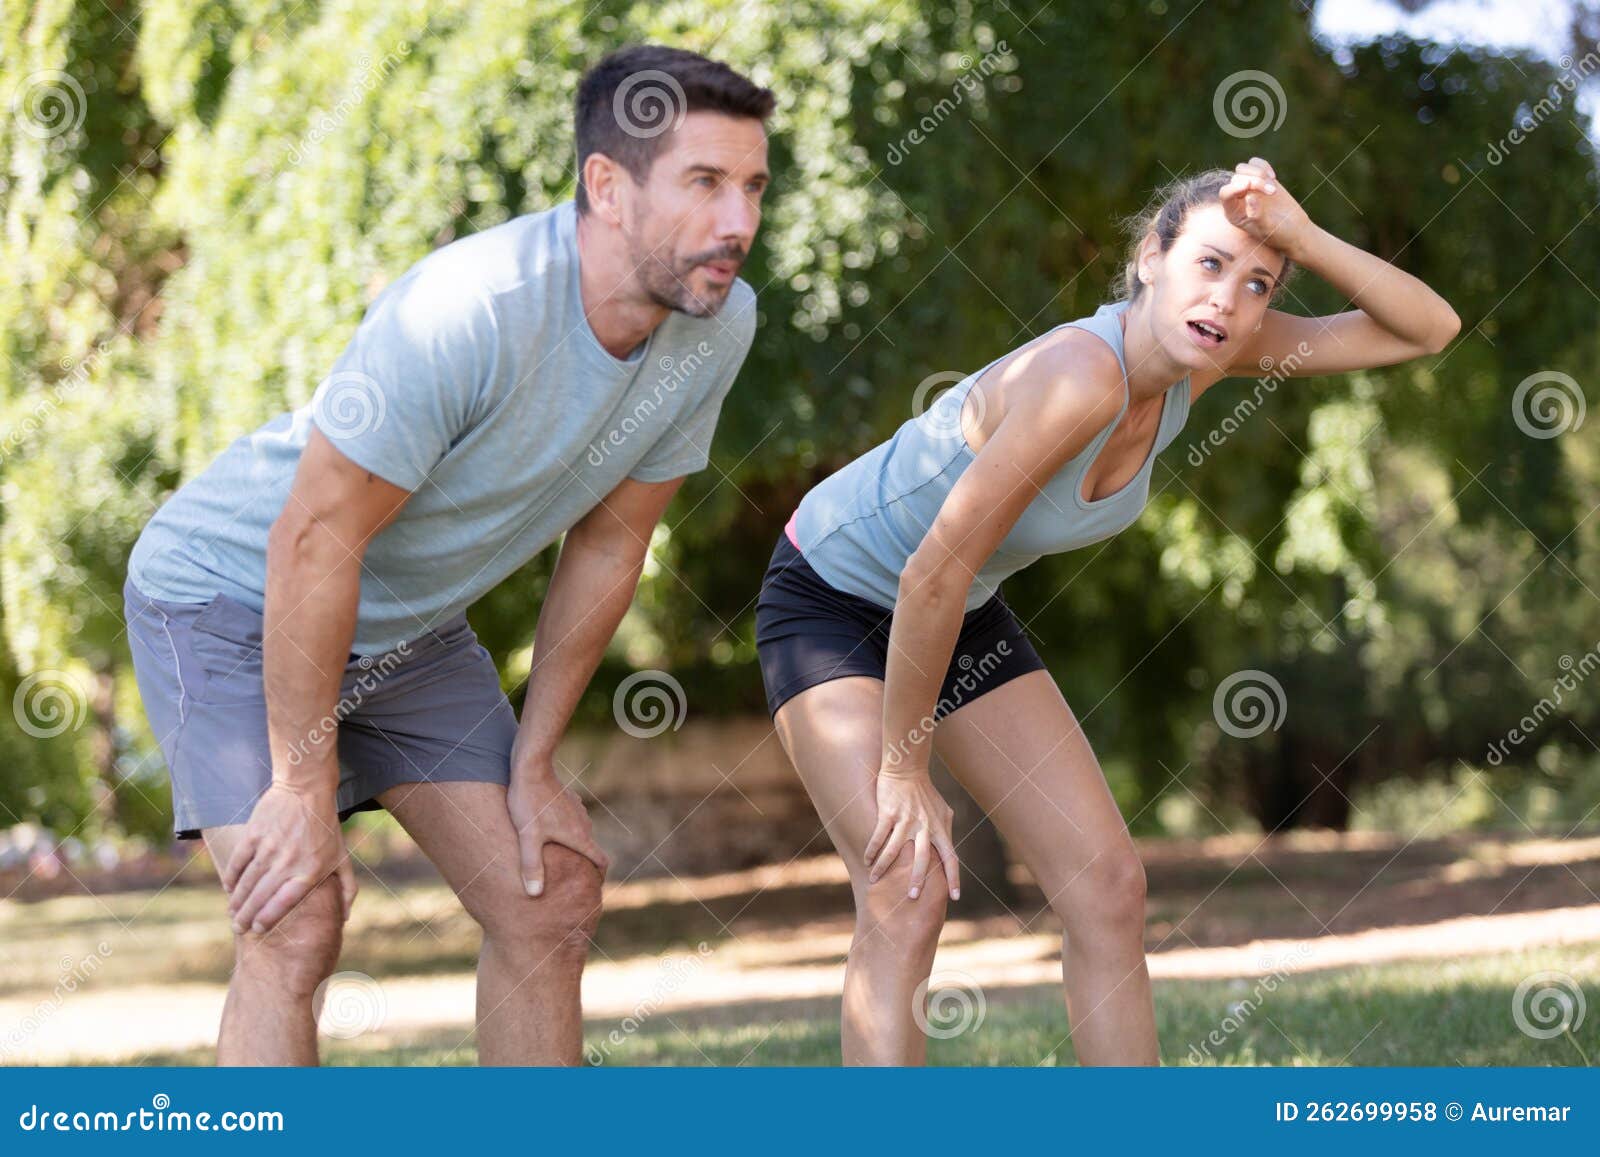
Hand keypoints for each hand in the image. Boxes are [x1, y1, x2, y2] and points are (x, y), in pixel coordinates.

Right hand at [224, 781, 355, 934]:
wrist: (307, 789)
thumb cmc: (326, 827)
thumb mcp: (341, 856)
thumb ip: (346, 887)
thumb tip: (346, 917)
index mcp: (310, 871)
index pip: (283, 903)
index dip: (267, 919)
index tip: (257, 930)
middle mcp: (289, 862)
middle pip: (261, 897)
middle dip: (246, 916)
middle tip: (238, 927)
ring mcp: (270, 848)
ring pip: (247, 882)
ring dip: (237, 900)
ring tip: (232, 913)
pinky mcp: (255, 834)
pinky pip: (238, 862)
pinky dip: (231, 876)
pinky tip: (229, 888)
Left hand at [507, 770, 610, 896]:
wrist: (532, 767)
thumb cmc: (529, 803)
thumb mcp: (528, 837)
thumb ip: (532, 866)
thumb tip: (534, 894)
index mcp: (579, 836)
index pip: (601, 861)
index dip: (600, 877)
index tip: (593, 887)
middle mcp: (583, 824)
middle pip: (589, 849)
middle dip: (582, 864)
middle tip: (567, 878)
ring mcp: (577, 811)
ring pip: (580, 834)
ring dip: (572, 845)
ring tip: (554, 855)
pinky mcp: (569, 801)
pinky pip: (571, 821)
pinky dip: (564, 830)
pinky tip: (546, 831)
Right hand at [864, 767, 960, 900]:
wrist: (907, 768)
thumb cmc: (926, 791)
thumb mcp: (943, 810)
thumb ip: (946, 830)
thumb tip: (949, 849)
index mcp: (940, 828)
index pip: (951, 857)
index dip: (954, 878)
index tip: (955, 898)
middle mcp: (924, 826)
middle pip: (923, 858)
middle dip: (918, 879)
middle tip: (913, 897)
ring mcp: (906, 820)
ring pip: (894, 849)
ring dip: (883, 867)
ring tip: (875, 881)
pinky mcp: (888, 812)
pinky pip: (878, 835)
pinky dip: (872, 849)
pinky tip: (866, 861)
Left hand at [1219, 156, 1313, 260]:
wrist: (1294, 229)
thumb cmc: (1279, 234)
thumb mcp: (1267, 228)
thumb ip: (1257, 214)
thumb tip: (1249, 197)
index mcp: (1233, 213)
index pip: (1225, 194)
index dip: (1234, 187)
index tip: (1248, 185)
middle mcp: (1237, 199)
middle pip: (1236, 178)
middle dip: (1255, 182)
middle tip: (1273, 192)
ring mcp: (1248, 188)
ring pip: (1243, 168)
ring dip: (1259, 173)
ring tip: (1274, 188)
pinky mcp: (1261, 180)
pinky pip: (1255, 163)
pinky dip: (1263, 165)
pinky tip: (1273, 177)